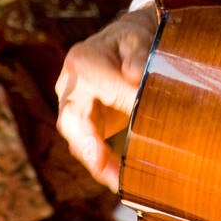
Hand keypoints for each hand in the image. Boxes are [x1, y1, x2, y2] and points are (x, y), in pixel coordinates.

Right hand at [55, 5, 157, 190]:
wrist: (130, 38)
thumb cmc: (137, 37)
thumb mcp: (141, 41)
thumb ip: (139, 60)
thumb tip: (138, 82)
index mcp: (83, 61)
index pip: (101, 89)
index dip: (124, 105)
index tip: (149, 123)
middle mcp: (70, 83)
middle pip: (72, 122)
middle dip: (91, 152)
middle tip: (112, 177)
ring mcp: (73, 102)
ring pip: (76, 138)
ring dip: (97, 163)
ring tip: (119, 183)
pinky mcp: (83, 118)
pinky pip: (87, 143)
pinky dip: (101, 161)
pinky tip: (118, 177)